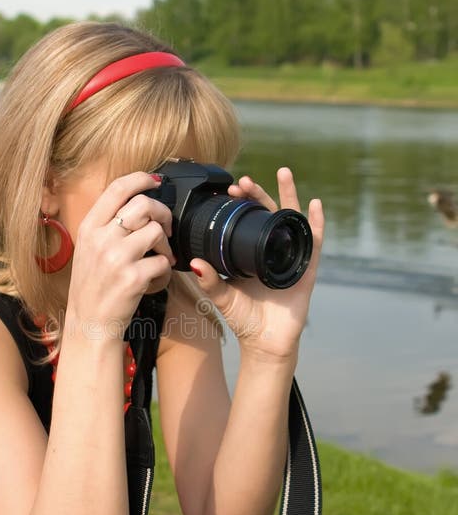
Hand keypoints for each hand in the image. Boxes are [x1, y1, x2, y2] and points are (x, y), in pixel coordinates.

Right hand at [66, 172, 175, 332]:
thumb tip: (136, 203)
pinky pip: (163, 262)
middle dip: (162, 213)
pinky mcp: (133, 278)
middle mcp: (101, 239)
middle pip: (143, 205)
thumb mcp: (88, 249)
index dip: (140, 178)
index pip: (117, 189)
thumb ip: (106, 226)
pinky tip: (156, 279)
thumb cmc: (92, 286)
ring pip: (156, 231)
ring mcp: (117, 258)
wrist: (90, 323)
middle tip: (166, 228)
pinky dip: (165, 270)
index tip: (155, 180)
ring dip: (165, 245)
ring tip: (160, 258)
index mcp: (89, 228)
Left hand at [190, 168, 324, 360]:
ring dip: (290, 195)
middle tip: (245, 180)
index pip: (246, 220)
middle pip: (268, 213)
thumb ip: (209, 281)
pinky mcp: (306, 268)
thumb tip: (196, 263)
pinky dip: (317, 223)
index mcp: (251, 252)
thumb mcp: (222, 297)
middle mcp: (271, 250)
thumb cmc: (244, 319)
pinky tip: (315, 205)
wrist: (265, 342)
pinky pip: (314, 242)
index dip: (241, 203)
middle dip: (258, 194)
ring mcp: (290, 256)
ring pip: (291, 220)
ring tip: (284, 173)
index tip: (230, 189)